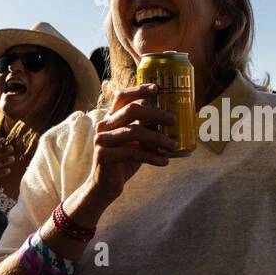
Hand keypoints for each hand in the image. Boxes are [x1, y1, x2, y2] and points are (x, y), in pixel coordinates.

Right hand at [83, 83, 176, 212]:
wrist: (104, 186)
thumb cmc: (124, 161)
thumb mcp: (137, 142)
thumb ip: (148, 129)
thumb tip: (173, 119)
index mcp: (112, 118)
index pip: (123, 96)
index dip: (139, 89)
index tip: (158, 88)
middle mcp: (104, 125)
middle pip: (131, 110)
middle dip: (155, 113)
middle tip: (174, 120)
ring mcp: (101, 140)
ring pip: (134, 132)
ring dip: (158, 138)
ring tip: (174, 145)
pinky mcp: (103, 156)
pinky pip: (132, 153)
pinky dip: (152, 157)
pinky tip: (165, 161)